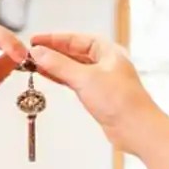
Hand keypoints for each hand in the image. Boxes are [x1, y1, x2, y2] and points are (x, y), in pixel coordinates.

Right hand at [29, 32, 168, 168]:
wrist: (136, 129)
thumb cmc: (121, 101)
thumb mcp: (85, 78)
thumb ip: (59, 65)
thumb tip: (39, 53)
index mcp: (108, 51)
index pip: (76, 39)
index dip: (54, 39)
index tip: (35, 40)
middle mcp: (105, 62)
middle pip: (73, 52)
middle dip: (52, 52)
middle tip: (31, 52)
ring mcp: (101, 79)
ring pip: (72, 67)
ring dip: (54, 65)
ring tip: (34, 64)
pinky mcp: (97, 95)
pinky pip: (74, 81)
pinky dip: (60, 77)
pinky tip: (47, 75)